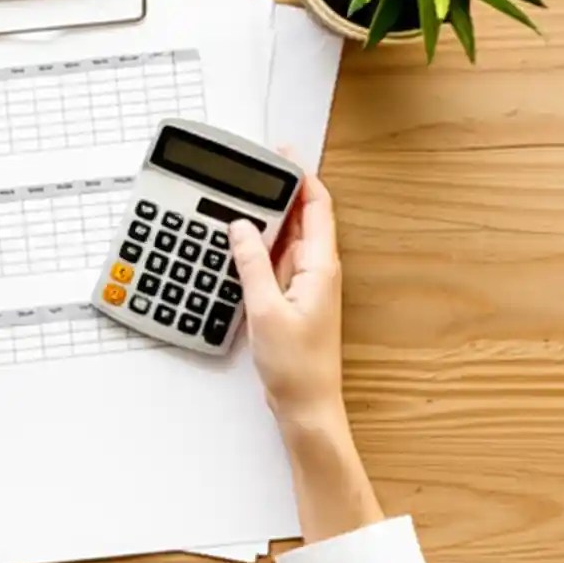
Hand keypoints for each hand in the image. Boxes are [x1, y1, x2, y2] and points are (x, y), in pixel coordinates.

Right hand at [230, 172, 384, 542]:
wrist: (307, 407)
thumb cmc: (297, 367)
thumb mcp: (266, 310)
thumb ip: (252, 264)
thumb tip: (241, 228)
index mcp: (322, 266)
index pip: (317, 206)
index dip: (301, 176)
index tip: (282, 155)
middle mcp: (318, 270)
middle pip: (303, 216)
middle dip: (280, 191)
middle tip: (253, 171)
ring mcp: (306, 285)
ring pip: (288, 238)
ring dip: (269, 218)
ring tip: (242, 199)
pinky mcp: (292, 299)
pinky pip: (277, 260)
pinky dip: (261, 246)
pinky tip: (242, 242)